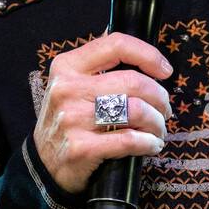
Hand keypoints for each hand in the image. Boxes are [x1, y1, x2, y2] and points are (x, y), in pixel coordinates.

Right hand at [31, 32, 173, 195]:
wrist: (43, 164)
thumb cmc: (68, 119)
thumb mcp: (71, 84)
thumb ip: (99, 66)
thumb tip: (141, 53)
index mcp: (67, 66)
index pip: (116, 45)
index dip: (148, 55)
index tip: (164, 70)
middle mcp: (67, 89)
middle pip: (133, 81)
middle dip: (159, 96)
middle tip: (164, 109)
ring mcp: (73, 119)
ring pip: (136, 110)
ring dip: (157, 122)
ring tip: (158, 129)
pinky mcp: (81, 148)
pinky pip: (129, 140)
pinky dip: (149, 142)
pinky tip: (151, 144)